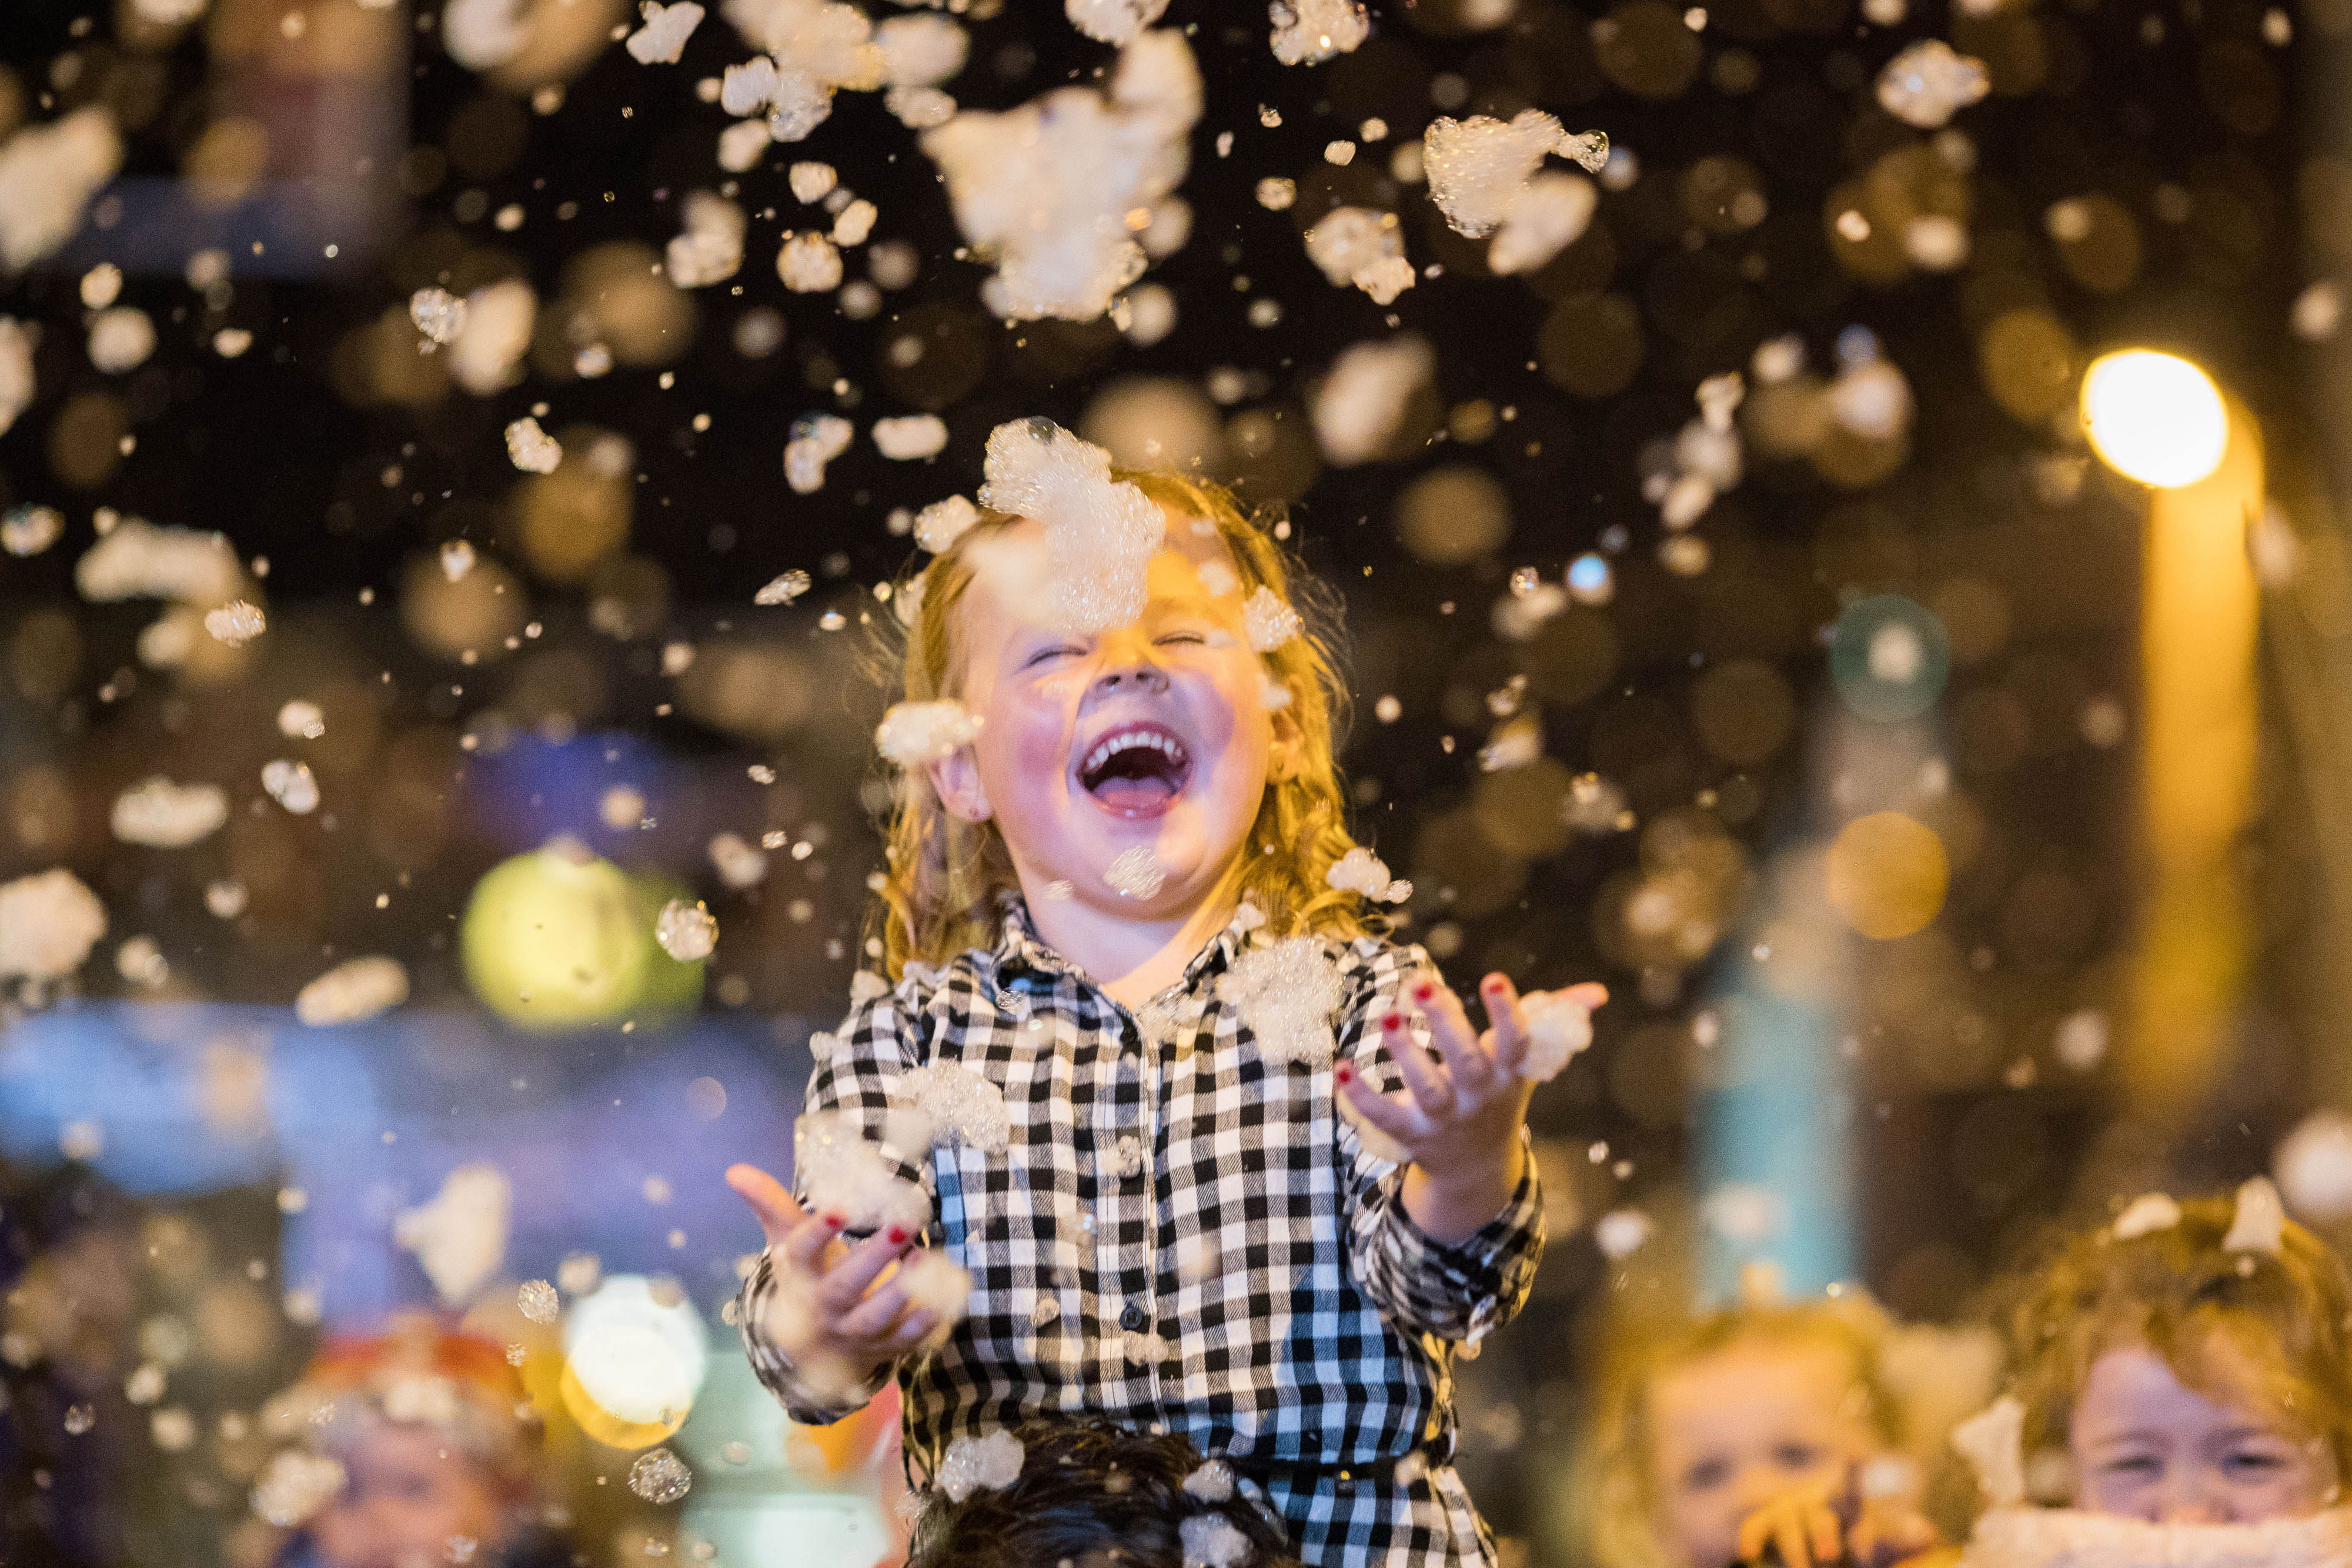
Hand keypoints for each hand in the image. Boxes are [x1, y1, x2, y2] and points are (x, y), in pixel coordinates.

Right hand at [726, 1163, 940, 1370]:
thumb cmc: (807, 1276)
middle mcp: (823, 1306)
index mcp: (800, 1274)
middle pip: (843, 1287)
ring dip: (899, 1292)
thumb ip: (770, 1204)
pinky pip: (903, 1341)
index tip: (838, 1209)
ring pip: (873, 1317)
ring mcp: (852, 1331)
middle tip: (901, 1226)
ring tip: (923, 1259)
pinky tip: (940, 1302)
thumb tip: (736, 1170)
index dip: (817, 1233)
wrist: (814, 1344)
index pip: (802, 1253)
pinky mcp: (881, 1347)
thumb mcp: (788, 1240)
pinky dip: (921, 1324)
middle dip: (872, 1259)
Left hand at [1334, 972, 1607, 1190]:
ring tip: (1387, 1018)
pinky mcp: (1411, 1135)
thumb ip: (1558, 1020)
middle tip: (1423, 982)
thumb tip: (1597, 993)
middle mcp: (1478, 1097)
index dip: (1508, 1013)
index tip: (1495, 978)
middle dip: (1446, 1022)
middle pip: (1465, 1061)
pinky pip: (1384, 1116)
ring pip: (1426, 1089)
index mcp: (1507, 1074)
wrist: (1477, 1171)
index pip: (1515, 1043)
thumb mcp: (1526, 1062)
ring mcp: (1445, 1119)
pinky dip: (1360, 1095)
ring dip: (1405, 1054)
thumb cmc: (1498, 1095)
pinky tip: (1338, 1067)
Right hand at [1737, 1471, 1937, 1567]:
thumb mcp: (1879, 1549)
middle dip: (1824, 1533)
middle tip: (1833, 1556)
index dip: (1853, 1472)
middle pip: (1819, 1515)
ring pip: (1787, 1524)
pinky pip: (1754, 1528)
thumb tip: (1928, 1532)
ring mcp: (1787, 1513)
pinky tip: (1749, 1554)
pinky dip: (1751, 1539)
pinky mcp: (1765, 1527)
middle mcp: (1814, 1504)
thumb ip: (1900, 1541)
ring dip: (1794, 1548)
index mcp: (1846, 1506)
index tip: (1856, 1454)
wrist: (1819, 1551)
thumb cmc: (1853, 1546)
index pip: (1852, 1490)